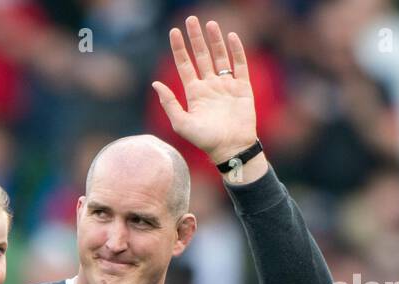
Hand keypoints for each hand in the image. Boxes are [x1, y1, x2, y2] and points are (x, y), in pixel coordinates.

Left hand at [152, 17, 258, 166]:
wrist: (231, 149)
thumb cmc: (205, 140)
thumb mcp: (182, 124)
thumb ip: (169, 103)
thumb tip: (155, 83)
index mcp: (194, 93)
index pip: (184, 65)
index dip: (179, 49)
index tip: (173, 31)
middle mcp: (209, 86)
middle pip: (201, 56)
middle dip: (196, 38)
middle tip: (191, 19)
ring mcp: (226, 86)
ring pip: (220, 57)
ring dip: (215, 40)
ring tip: (210, 24)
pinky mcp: (242, 88)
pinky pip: (240, 65)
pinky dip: (236, 51)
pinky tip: (231, 37)